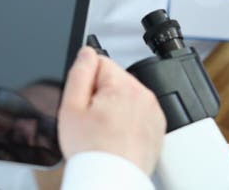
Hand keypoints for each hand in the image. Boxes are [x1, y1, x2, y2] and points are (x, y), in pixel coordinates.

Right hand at [58, 47, 165, 174]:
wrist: (112, 180)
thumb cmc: (92, 150)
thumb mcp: (71, 107)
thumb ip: (79, 72)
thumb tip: (86, 52)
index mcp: (124, 85)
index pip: (100, 61)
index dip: (86, 81)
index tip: (86, 102)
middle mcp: (144, 95)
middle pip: (114, 79)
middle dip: (101, 94)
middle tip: (93, 120)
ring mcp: (153, 111)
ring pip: (126, 96)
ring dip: (115, 107)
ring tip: (105, 130)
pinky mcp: (157, 126)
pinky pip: (138, 112)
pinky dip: (128, 121)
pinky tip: (117, 136)